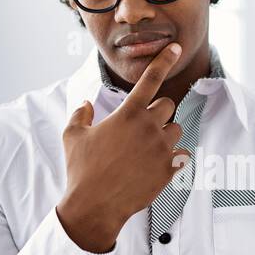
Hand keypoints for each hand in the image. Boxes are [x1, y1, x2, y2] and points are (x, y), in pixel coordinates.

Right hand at [56, 42, 189, 252]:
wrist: (94, 207)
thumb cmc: (81, 171)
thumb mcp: (72, 137)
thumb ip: (80, 115)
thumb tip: (85, 104)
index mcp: (128, 114)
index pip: (151, 79)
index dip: (164, 60)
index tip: (176, 47)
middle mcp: (149, 127)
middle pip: (168, 106)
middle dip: (158, 112)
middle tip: (142, 128)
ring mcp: (161, 149)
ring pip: (176, 130)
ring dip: (165, 135)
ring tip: (146, 149)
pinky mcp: (169, 169)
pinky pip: (182, 154)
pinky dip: (173, 156)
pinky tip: (157, 164)